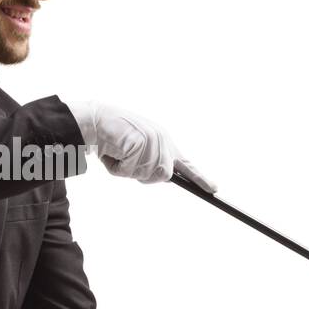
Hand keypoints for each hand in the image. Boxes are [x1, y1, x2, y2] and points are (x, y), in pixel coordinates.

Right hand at [64, 100, 215, 191]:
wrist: (95, 120)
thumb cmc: (112, 137)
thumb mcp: (137, 149)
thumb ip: (151, 162)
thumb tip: (161, 175)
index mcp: (164, 142)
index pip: (185, 164)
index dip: (200, 177)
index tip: (214, 189)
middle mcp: (162, 141)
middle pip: (162, 176)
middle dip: (142, 174)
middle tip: (126, 159)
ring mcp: (152, 141)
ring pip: (145, 175)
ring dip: (126, 170)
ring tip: (117, 152)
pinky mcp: (139, 143)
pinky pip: (127, 172)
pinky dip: (115, 166)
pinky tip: (112, 150)